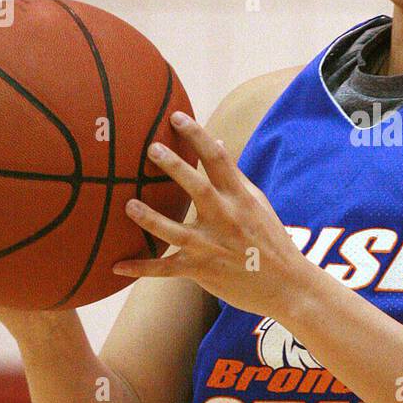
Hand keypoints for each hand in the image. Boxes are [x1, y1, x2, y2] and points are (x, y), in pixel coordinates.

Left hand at [113, 111, 311, 319]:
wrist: (286, 285)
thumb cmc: (270, 239)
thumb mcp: (258, 203)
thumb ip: (234, 175)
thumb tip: (217, 142)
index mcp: (240, 198)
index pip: (219, 159)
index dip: (198, 136)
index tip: (177, 117)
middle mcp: (226, 219)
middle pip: (198, 189)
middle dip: (175, 167)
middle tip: (151, 148)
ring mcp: (212, 246)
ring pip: (176, 231)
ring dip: (150, 219)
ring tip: (128, 204)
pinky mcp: (201, 270)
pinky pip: (166, 270)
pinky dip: (141, 268)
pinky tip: (116, 266)